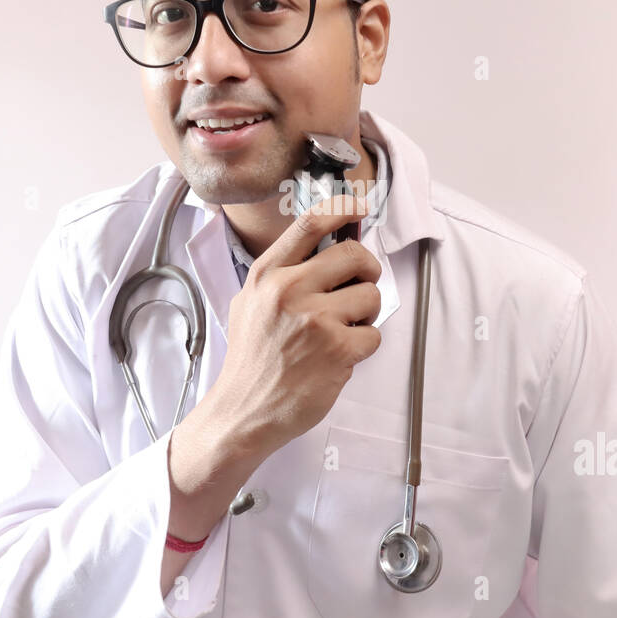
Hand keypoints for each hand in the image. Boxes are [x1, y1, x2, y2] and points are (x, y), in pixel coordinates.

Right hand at [208, 194, 382, 456]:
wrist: (243, 411)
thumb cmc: (251, 359)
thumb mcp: (250, 303)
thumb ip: (283, 274)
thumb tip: (329, 247)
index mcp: (267, 275)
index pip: (309, 223)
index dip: (341, 208)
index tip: (359, 206)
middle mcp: (289, 290)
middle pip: (354, 254)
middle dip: (366, 272)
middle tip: (358, 290)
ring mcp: (315, 319)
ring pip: (371, 295)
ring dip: (365, 315)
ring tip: (340, 332)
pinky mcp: (337, 349)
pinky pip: (373, 334)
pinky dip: (363, 347)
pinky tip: (339, 357)